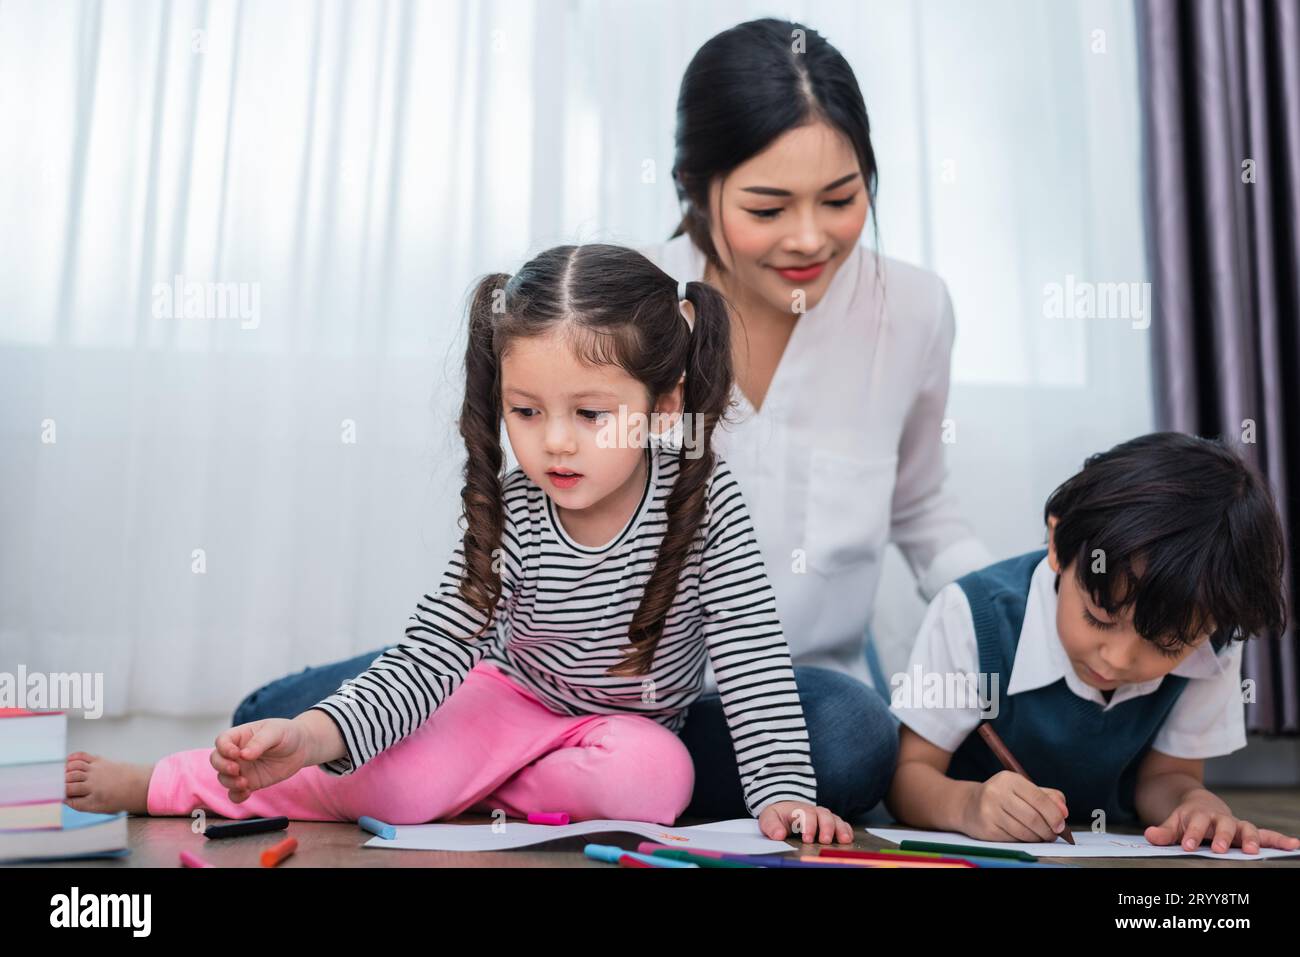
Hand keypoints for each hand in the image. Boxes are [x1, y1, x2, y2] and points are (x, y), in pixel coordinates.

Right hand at [208, 718, 311, 802]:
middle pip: (216, 760)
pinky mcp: (250, 782)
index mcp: (240, 736)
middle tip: (236, 770)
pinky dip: (236, 796)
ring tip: (245, 783)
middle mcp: (236, 753)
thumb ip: (260, 742)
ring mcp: (242, 769)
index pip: (222, 741)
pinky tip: (247, 793)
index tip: (236, 754)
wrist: (301, 748)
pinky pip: (235, 793)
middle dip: (222, 766)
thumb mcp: (275, 731)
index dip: (224, 748)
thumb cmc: (286, 733)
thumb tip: (243, 755)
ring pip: (223, 778)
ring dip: (230, 782)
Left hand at [758, 801, 853, 843]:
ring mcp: (823, 816)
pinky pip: (842, 824)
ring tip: (843, 840)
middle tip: (825, 840)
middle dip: (826, 828)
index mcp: (798, 809)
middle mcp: (814, 811)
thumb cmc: (778, 816)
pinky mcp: (831, 823)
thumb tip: (778, 835)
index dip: (808, 826)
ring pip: (835, 819)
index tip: (807, 838)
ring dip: (840, 829)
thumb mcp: (769, 819)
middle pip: (823, 815)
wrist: (784, 810)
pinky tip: (848, 838)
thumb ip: (772, 826)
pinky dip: (846, 830)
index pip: (806, 815)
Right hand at [961, 771, 1068, 841]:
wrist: (969, 805)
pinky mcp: (987, 828)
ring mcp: (989, 811)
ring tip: (1040, 836)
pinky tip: (1024, 836)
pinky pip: (1013, 840)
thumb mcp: (1022, 789)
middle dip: (1048, 830)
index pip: (1038, 798)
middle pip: (1033, 817)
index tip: (1061, 824)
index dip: (1054, 814)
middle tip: (1053, 834)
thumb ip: (1047, 796)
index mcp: (1009, 779)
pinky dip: (1024, 841)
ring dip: (1038, 838)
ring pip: (1024, 831)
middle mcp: (997, 792)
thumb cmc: (1002, 797)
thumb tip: (1063, 811)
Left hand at [1144, 791, 1299, 853]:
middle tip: (1218, 849)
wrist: (1200, 804)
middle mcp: (1220, 819)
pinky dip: (1279, 840)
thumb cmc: (1187, 819)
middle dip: (1221, 837)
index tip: (1186, 845)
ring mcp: (1236, 825)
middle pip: (1223, 825)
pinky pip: (1267, 836)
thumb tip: (1149, 835)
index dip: (1190, 834)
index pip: (1195, 825)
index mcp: (1200, 816)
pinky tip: (1293, 845)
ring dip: (1251, 839)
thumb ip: (1164, 832)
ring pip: (1246, 829)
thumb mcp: (1173, 823)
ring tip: (1253, 850)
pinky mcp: (1248, 832)